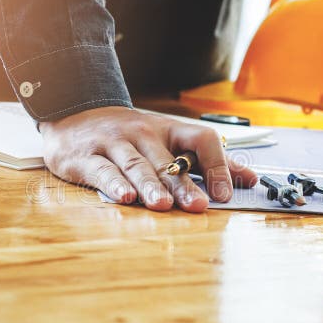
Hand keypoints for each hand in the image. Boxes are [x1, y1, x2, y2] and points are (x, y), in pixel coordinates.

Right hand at [38, 106, 257, 211]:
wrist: (73, 116)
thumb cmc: (129, 135)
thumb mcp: (169, 141)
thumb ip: (209, 161)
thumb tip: (250, 179)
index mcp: (168, 130)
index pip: (200, 140)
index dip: (216, 166)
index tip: (224, 193)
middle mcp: (143, 133)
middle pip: (167, 160)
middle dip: (184, 184)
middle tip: (198, 205)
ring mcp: (114, 144)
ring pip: (136, 165)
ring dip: (150, 186)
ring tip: (163, 205)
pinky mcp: (86, 157)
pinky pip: (102, 171)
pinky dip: (114, 185)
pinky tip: (125, 197)